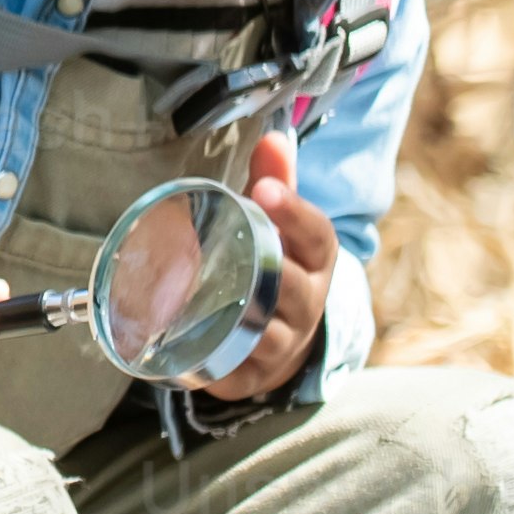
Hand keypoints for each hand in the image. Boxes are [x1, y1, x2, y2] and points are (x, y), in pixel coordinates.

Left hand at [195, 123, 329, 407]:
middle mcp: (306, 304)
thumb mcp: (279, 224)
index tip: (266, 189)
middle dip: (272, 270)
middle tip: (236, 254)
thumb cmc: (277, 265)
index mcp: (315, 261)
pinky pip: (241, 377)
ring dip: (247, 326)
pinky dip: (224, 373)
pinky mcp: (253, 376)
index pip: (317, 236)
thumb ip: (274, 182)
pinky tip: (197, 365)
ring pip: (269, 337)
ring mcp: (283, 344)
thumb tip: (272, 136)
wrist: (286, 335)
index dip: (295, 212)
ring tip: (211, 308)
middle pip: (294, 289)